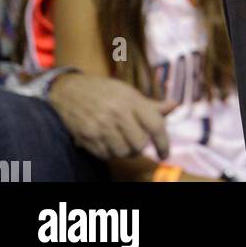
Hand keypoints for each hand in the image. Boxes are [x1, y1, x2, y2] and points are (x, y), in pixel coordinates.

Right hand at [48, 72, 174, 161]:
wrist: (70, 90)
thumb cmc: (104, 90)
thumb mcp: (129, 92)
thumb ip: (151, 104)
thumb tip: (175, 105)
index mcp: (131, 100)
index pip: (155, 125)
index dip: (164, 142)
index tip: (165, 153)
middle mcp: (117, 113)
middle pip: (140, 144)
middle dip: (140, 146)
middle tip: (137, 141)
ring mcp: (101, 126)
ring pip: (123, 152)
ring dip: (125, 151)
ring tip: (122, 140)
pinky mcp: (88, 137)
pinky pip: (107, 156)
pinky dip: (110, 153)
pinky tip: (108, 141)